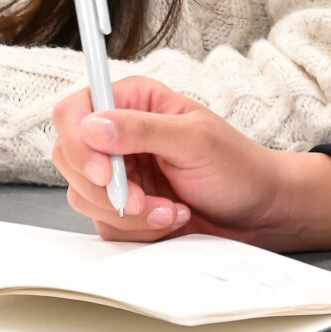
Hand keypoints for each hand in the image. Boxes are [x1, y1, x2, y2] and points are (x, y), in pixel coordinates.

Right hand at [50, 76, 330, 250]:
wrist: (260, 211)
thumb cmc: (237, 165)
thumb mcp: (194, 139)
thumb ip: (141, 130)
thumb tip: (92, 125)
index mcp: (133, 102)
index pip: (75, 111)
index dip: (79, 143)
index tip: (106, 174)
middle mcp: (120, 135)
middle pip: (70, 159)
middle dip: (109, 189)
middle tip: (146, 199)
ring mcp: (120, 174)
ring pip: (84, 197)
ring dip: (130, 213)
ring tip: (172, 209)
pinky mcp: (124, 208)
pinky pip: (105, 224)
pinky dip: (139, 229)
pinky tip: (172, 218)